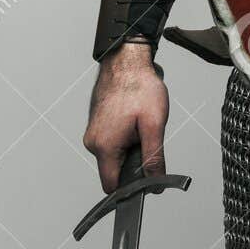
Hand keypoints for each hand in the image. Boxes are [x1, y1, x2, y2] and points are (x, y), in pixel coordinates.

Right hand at [83, 43, 169, 193]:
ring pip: (115, 156)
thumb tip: (155, 182)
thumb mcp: (154, 125)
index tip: (147, 179)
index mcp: (104, 146)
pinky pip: (113, 143)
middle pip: (115, 171)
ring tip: (142, 125)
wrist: (126, 59)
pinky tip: (135, 120)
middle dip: (134, 164)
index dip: (131, 188)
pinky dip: (126, 138)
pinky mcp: (98, 125)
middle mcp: (93, 142)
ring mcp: (94, 133)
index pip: (112, 186)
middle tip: (149, 139)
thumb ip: (154, 158)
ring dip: (131, 148)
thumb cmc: (139, 87)